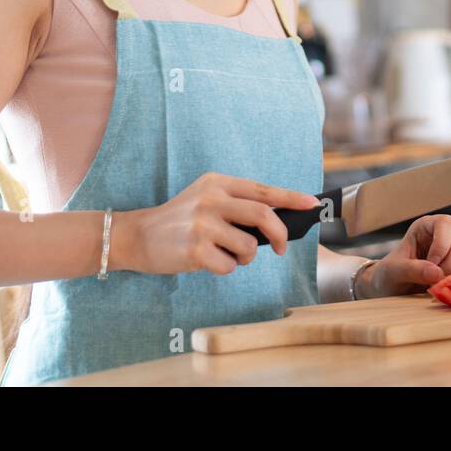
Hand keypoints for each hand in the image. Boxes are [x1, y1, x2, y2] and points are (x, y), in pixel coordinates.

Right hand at [124, 172, 319, 275]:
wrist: (138, 235)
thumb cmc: (180, 220)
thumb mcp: (206, 199)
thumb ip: (237, 204)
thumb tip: (277, 223)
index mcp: (218, 182)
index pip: (263, 190)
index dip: (291, 198)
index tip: (312, 205)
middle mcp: (212, 199)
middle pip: (263, 216)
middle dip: (279, 235)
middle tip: (280, 248)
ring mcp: (203, 223)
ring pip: (248, 246)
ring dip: (244, 257)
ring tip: (225, 254)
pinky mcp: (195, 248)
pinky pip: (229, 266)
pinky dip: (225, 268)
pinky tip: (207, 261)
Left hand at [359, 214, 450, 297]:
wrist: (391, 291)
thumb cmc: (389, 275)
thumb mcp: (392, 272)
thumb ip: (411, 270)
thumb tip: (437, 273)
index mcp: (426, 227)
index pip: (446, 223)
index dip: (442, 244)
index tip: (432, 263)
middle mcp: (445, 236)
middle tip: (438, 279)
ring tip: (444, 283)